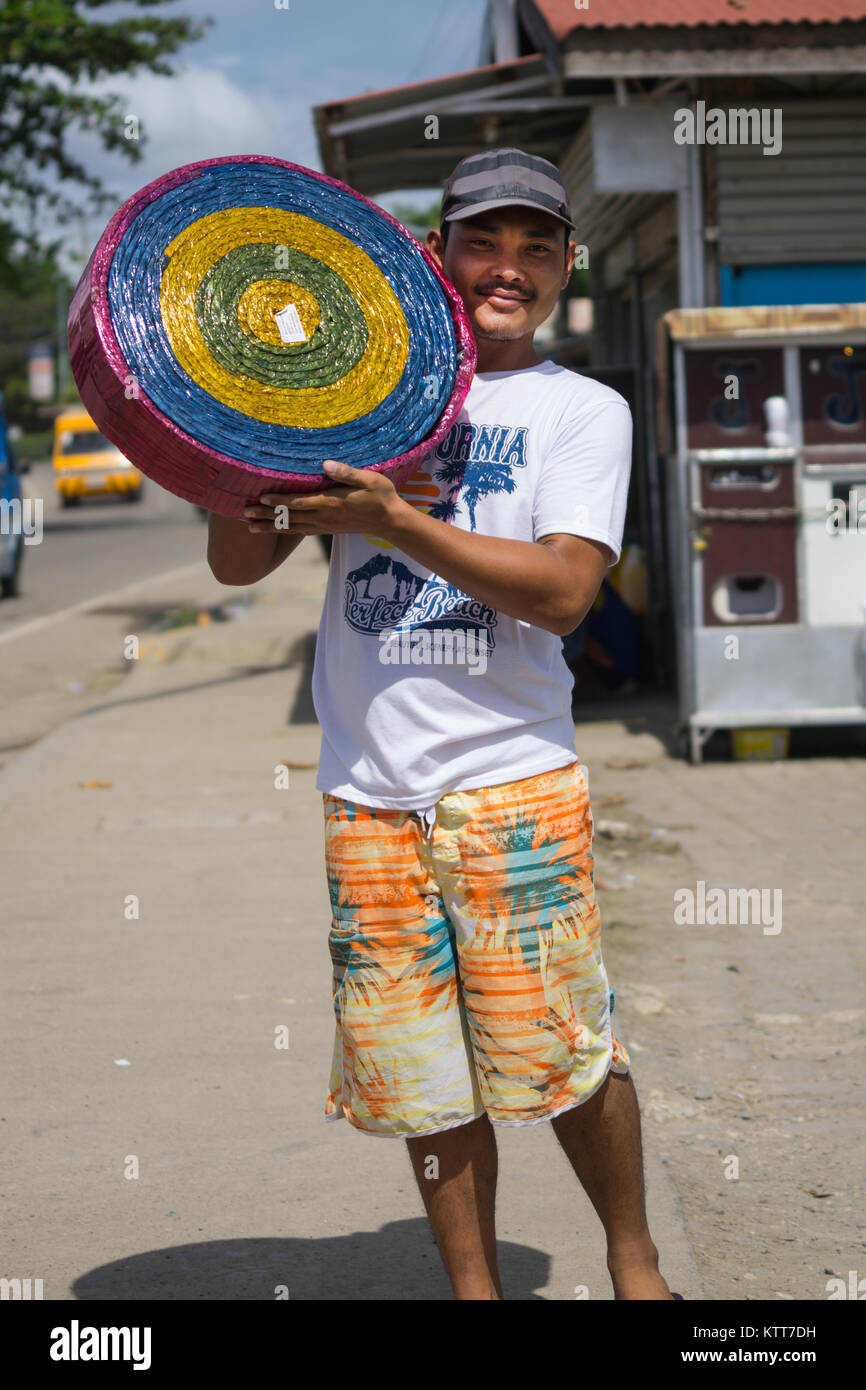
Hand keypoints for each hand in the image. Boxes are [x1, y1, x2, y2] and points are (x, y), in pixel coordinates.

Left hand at [242, 459, 405, 539]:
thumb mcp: (369, 479)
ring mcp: (324, 525)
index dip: (279, 501)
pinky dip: (284, 531)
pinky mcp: (327, 529)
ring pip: (291, 528)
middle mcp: (324, 517)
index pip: (299, 503)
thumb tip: (325, 464)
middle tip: (244, 515)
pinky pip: (300, 531)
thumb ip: (347, 472)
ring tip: (250, 527)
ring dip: (270, 527)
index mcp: (330, 503)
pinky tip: (275, 530)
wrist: (390, 522)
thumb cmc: (381, 496)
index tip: (261, 498)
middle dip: (265, 516)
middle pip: (288, 518)